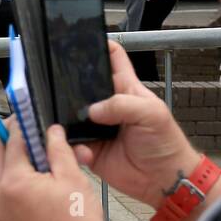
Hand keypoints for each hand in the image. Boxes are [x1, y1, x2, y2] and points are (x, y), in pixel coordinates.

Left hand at [0, 121, 104, 220]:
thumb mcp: (72, 177)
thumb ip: (57, 149)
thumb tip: (51, 132)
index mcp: (13, 182)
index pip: (11, 141)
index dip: (21, 123)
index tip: (27, 112)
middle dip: (6, 136)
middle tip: (23, 126)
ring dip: (9, 156)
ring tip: (34, 150)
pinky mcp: (4, 220)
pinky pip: (1, 188)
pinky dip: (12, 175)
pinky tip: (35, 173)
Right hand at [70, 40, 201, 207]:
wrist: (164, 179)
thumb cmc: (165, 142)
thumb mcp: (151, 113)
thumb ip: (122, 105)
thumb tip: (92, 110)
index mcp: (125, 89)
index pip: (112, 60)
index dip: (100, 47)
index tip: (81, 40)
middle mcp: (108, 106)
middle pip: (83, 88)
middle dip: (70, 85)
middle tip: (55, 84)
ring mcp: (97, 128)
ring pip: (72, 117)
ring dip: (66, 119)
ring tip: (62, 122)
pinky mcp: (90, 150)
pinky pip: (73, 146)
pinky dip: (73, 148)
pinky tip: (84, 151)